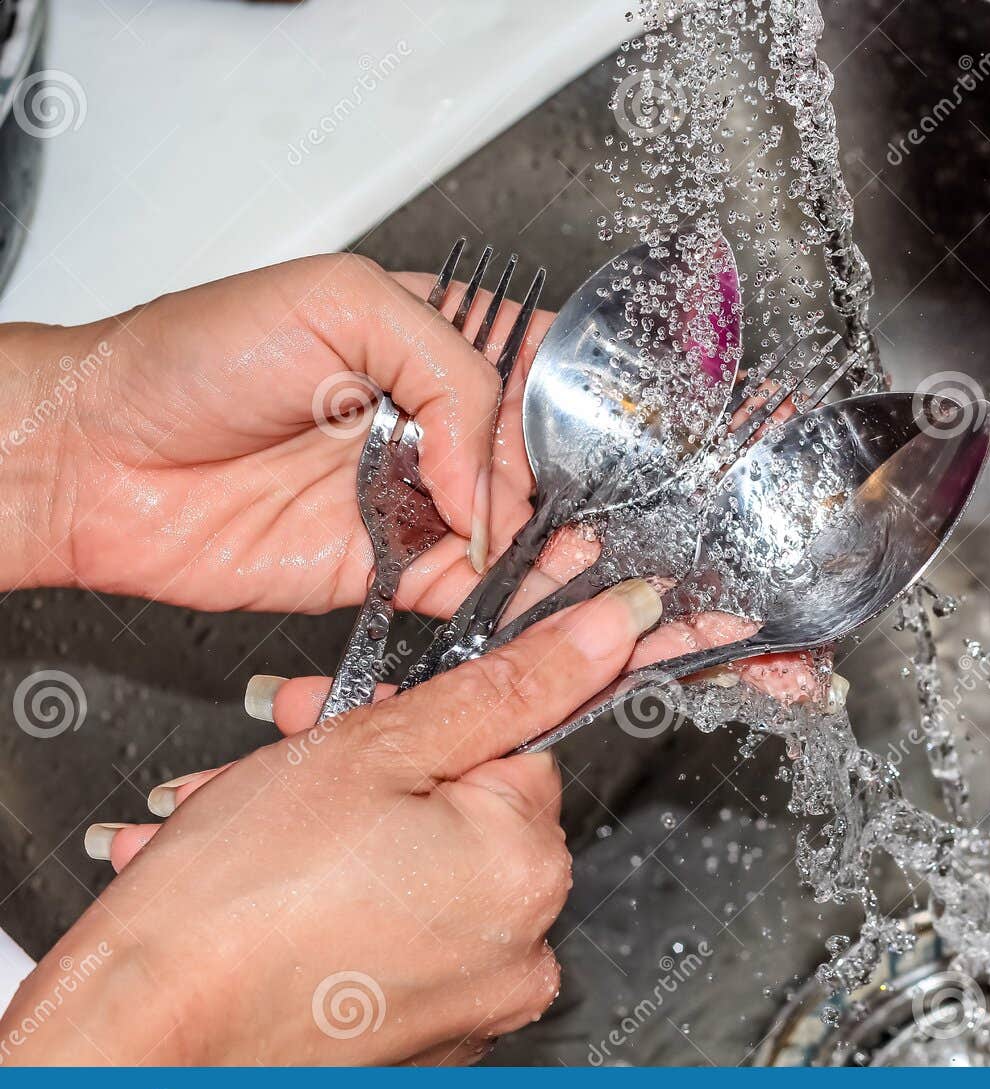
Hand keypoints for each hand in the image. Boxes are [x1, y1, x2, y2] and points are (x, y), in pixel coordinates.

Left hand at [0, 254, 548, 615]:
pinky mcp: (388, 570)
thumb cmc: (190, 356)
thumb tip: (495, 479)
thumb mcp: (340, 303)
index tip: (612, 428)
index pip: (539, 364)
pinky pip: (467, 591)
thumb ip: (448, 372)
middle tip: (592, 505)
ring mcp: (415, 498)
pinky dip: (507, 601)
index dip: (581, 397)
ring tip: (586, 558)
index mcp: (432, 339)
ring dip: (558, 549)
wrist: (96, 461)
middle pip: (542, 457)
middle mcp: (432, 421)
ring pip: (517, 530)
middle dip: (577, 482)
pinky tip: (537, 595)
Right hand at [0, 579, 663, 1065]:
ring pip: (416, 871)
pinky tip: (260, 888)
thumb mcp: (370, 750)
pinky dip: (335, 905)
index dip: (419, 721)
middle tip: (287, 757)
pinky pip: (392, 940)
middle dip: (371, 770)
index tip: (354, 722)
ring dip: (334, 833)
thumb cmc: (229, 910)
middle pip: (461, 809)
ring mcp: (469, 1004)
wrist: (132, 1046)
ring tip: (241, 826)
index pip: (511, 747)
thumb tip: (607, 632)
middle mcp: (521, 946)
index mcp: (529, 865)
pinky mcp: (416, 1040)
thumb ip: (501, 686)